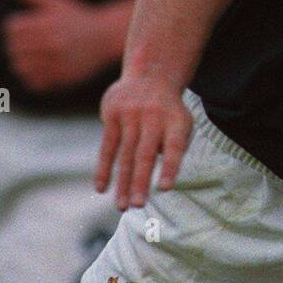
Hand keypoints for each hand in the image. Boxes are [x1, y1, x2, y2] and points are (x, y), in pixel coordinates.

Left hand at [2, 0, 118, 92]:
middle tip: (27, 43)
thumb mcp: (56, 1)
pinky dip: (32, 77)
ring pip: (20, 66)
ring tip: (30, 56)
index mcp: (48, 24)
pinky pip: (35, 82)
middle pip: (14, 48)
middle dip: (16, 45)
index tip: (24, 27)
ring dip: (21, 62)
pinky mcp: (63, 77)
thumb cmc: (77, 17)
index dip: (14, 26)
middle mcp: (52, 44)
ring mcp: (58, 62)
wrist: (105, 37)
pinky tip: (40, 68)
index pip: (12, 28)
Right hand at [95, 74, 192, 208]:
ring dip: (122, 183)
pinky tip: (101, 189)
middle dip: (140, 182)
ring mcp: (131, 115)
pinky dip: (104, 169)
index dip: (170, 167)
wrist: (150, 76)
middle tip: (137, 206)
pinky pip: (107, 147)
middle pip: (145, 155)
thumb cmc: (169, 112)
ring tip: (122, 206)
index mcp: (176, 122)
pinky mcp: (112, 115)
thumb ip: (173, 148)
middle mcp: (153, 118)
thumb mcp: (181, 124)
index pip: (174, 147)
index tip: (166, 188)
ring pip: (125, 155)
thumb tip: (157, 177)